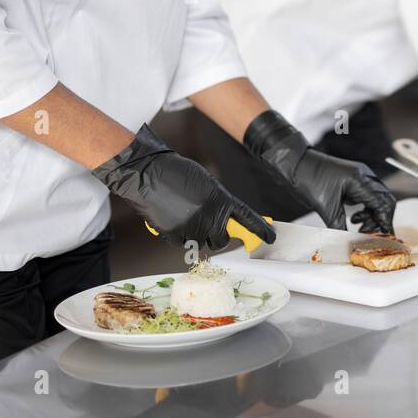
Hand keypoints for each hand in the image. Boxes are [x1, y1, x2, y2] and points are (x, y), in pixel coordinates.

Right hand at [92, 125, 274, 250]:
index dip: (260, 229)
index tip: (270, 237)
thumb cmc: (175, 173)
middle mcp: (211, 216)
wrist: (148, 173)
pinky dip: (178, 236)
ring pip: (201, 243)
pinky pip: (182, 244)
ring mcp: (194, 227)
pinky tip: (171, 220)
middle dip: (216, 235)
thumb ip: (216, 201)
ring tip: (183, 216)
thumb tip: (220, 216)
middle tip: (206, 225)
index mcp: (222, 199)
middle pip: (222, 240)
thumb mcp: (205, 183)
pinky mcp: (176, 235)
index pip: (247, 218)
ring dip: (195, 235)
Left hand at [244, 110, 396, 234]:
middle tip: (371, 234)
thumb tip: (349, 243)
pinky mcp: (353, 179)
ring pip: (376, 199)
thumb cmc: (308, 179)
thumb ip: (340, 226)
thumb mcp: (325, 207)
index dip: (385, 223)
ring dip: (372, 215)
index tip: (383, 238)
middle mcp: (364, 176)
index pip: (384, 204)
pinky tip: (354, 217)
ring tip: (359, 227)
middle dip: (380, 220)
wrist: (295, 163)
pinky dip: (364, 209)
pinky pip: (367, 195)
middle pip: (384, 200)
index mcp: (360, 180)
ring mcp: (360, 176)